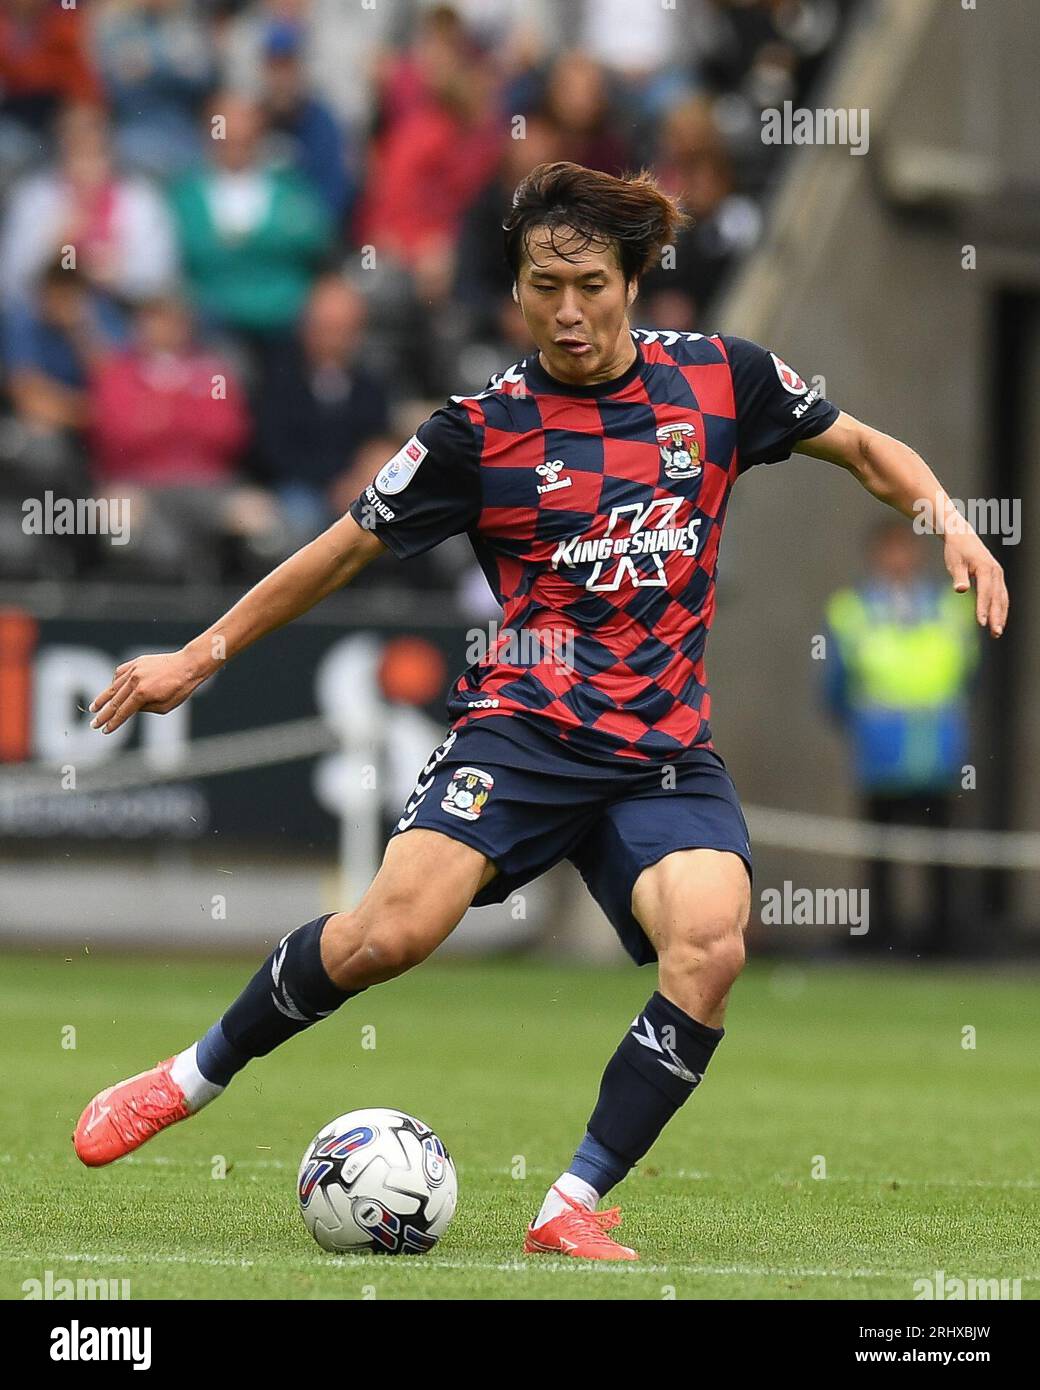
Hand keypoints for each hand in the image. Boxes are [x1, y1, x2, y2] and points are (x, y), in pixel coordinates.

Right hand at [89, 650, 209, 733]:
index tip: (104, 730)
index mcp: (143, 693)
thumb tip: (130, 709)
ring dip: (103, 698)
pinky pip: (120, 673)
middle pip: (114, 701)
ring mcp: (134, 669)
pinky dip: (114, 682)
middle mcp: (135, 680)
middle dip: (103, 714)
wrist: (188, 665)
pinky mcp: (136, 662)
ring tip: (93, 708)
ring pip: (114, 686)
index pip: (123, 712)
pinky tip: (110, 690)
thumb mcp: (165, 707)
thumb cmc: (180, 688)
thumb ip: (144, 709)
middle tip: (93, 724)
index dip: (113, 723)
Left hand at [944, 531, 1007, 636]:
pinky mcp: (996, 577)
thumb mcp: (954, 563)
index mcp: (986, 568)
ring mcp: (998, 575)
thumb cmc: (956, 550)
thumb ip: (959, 577)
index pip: (985, 592)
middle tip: (995, 633)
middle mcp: (996, 572)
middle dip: (997, 617)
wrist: (962, 536)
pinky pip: (1001, 595)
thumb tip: (961, 590)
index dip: (983, 608)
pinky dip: (1000, 608)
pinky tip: (998, 620)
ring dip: (1001, 615)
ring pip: (1002, 598)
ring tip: (997, 632)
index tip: (981, 623)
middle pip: (998, 598)